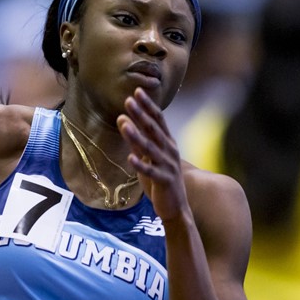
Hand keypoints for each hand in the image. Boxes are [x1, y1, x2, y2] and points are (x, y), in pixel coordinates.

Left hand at [117, 87, 188, 221]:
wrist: (176, 208)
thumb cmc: (160, 181)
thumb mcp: (147, 158)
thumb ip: (136, 141)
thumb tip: (123, 119)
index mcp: (168, 144)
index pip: (158, 120)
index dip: (148, 106)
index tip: (137, 91)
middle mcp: (170, 151)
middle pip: (153, 130)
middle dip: (141, 114)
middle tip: (128, 100)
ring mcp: (168, 166)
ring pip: (150, 148)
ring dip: (136, 135)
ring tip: (124, 123)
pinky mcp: (164, 181)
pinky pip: (150, 172)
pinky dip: (141, 165)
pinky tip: (130, 158)